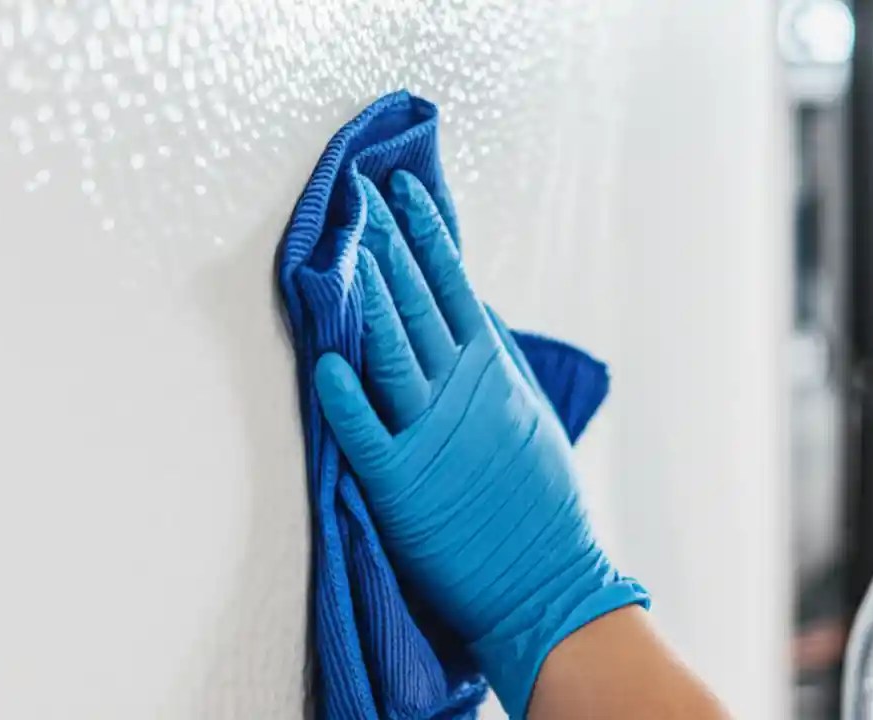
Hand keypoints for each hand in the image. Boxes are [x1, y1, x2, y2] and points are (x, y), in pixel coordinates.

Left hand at [314, 171, 645, 716]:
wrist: (548, 582)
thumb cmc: (541, 502)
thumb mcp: (531, 414)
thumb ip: (500, 357)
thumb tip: (473, 304)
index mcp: (493, 372)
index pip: (454, 284)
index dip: (425, 234)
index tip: (400, 189)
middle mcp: (463, 392)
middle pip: (417, 303)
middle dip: (385, 244)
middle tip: (355, 194)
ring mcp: (432, 436)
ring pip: (393, 351)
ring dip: (369, 298)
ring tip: (345, 248)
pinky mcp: (401, 485)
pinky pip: (365, 432)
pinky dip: (344, 397)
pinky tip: (324, 361)